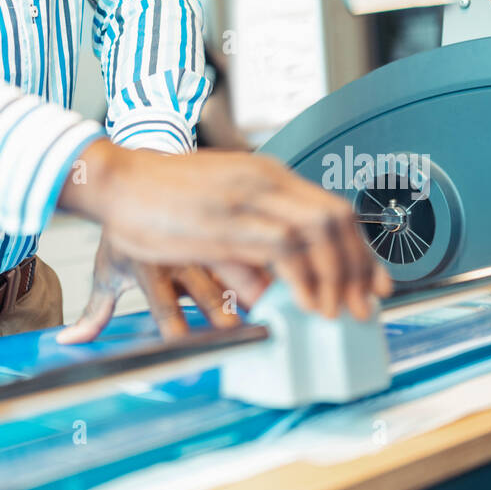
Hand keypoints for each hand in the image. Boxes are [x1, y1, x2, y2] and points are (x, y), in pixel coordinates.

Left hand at [56, 233, 271, 343]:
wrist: (129, 177)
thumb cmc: (122, 233)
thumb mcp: (106, 270)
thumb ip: (94, 313)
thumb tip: (67, 342)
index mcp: (148, 270)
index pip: (163, 309)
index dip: (176, 334)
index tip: (189, 353)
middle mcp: (176, 256)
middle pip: (206, 290)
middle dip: (226, 312)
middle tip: (248, 332)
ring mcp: (201, 238)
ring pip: (234, 263)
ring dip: (257, 286)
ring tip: (279, 304)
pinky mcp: (219, 223)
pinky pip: (249, 243)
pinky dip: (269, 259)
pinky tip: (289, 271)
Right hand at [60, 140, 392, 320]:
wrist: (116, 179)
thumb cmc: (158, 196)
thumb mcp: (216, 212)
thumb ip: (246, 246)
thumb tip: (267, 288)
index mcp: (266, 175)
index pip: (332, 208)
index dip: (361, 249)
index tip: (374, 282)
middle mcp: (265, 182)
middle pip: (336, 220)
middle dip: (359, 267)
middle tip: (364, 306)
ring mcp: (247, 199)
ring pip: (317, 233)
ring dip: (337, 277)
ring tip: (337, 314)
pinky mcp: (228, 221)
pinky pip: (284, 249)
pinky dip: (305, 280)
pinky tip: (307, 305)